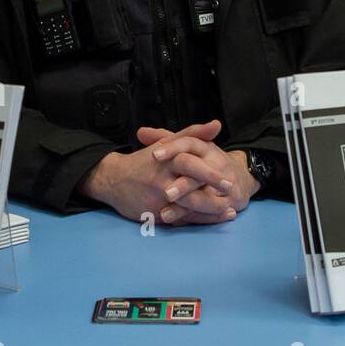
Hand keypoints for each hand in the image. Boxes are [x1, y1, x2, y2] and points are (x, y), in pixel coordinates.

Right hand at [77, 120, 235, 224]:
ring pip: (185, 208)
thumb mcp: (166, 143)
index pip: (188, 165)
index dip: (209, 174)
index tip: (228, 179)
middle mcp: (160, 181)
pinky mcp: (154, 215)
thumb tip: (217, 125)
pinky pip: (179, 220)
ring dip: (209, 212)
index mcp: (165, 161)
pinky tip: (214, 219)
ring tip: (229, 211)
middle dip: (211, 197)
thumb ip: (193, 133)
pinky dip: (198, 220)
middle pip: (188, 190)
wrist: (113, 180)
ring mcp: (157, 200)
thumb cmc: (145, 161)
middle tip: (231, 199)